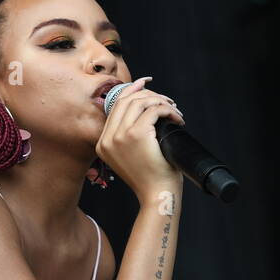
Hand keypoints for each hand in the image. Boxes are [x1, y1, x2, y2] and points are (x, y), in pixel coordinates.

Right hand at [95, 77, 184, 200]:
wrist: (156, 195)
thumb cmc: (149, 178)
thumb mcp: (130, 157)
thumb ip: (127, 137)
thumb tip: (142, 109)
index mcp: (103, 144)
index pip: (115, 106)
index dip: (131, 91)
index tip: (145, 84)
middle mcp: (107, 138)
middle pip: (126, 100)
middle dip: (149, 95)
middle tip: (167, 102)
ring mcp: (119, 136)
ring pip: (140, 101)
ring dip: (160, 102)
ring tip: (173, 111)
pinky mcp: (136, 135)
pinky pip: (153, 110)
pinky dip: (168, 110)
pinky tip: (176, 118)